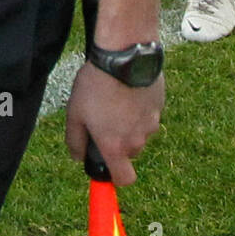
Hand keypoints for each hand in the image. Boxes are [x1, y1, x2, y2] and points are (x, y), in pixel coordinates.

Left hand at [65, 60, 163, 185]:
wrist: (124, 57)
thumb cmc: (96, 85)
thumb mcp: (74, 113)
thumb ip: (75, 141)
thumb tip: (78, 157)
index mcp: (115, 147)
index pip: (124, 179)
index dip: (115, 175)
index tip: (105, 162)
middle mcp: (137, 140)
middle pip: (130, 152)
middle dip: (119, 142)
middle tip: (103, 118)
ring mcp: (152, 123)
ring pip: (140, 132)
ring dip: (130, 124)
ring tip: (114, 98)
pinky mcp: (160, 105)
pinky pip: (149, 114)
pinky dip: (140, 108)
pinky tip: (127, 89)